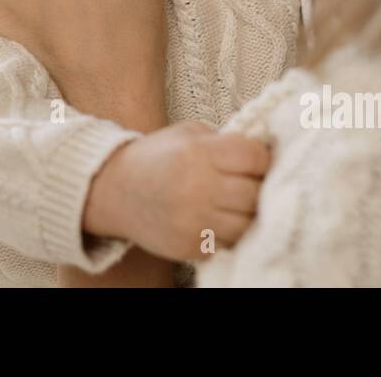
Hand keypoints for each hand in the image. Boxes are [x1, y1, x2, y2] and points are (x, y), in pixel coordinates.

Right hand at [83, 122, 270, 261]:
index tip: (254, 160)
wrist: (114, 191)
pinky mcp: (189, 247)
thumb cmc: (157, 157)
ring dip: (246, 214)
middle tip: (247, 182)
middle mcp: (197, 188)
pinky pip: (228, 243)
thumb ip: (224, 141)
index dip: (260, 158)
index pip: (255, 157)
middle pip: (255, 193)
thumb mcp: (187, 135)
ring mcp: (193, 222)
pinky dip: (228, 233)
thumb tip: (265, 154)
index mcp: (198, 153)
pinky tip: (215, 219)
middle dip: (257, 187)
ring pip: (247, 224)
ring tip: (234, 203)